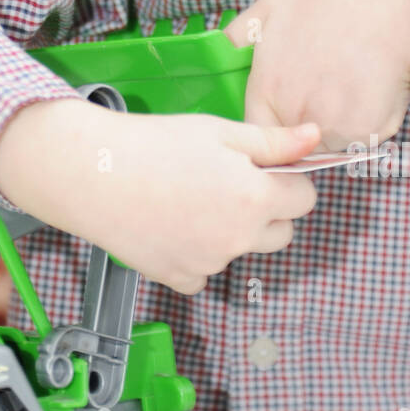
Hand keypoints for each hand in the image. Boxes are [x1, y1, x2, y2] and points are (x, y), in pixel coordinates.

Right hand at [0, 98, 321, 293]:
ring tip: (191, 198)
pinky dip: (196, 254)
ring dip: (231, 231)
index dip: (287, 179)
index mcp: (255, 198)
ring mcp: (210, 263)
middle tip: (227, 182)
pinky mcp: (180, 278)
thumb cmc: (154, 145)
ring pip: (241, 250)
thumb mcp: (220, 132)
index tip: (262, 167)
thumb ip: (273, 142)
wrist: (93, 173)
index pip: (304, 199)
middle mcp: (239, 238)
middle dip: (266, 209)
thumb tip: (316, 138)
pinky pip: (204, 271)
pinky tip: (172, 224)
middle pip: (282, 233)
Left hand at [223, 0, 409, 151]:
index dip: (274, 129)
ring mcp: (331, 128)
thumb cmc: (329, 2)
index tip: (289, 115)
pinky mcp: (366, 133)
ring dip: (341, 126)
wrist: (387, 3)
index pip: (259, 138)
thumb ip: (235, 37)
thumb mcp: (269, 9)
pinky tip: (371, 87)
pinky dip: (370, 122)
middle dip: (308, 126)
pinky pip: (364, 140)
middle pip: (297, 146)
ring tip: (350, 83)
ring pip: (332, 145)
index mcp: (267, 92)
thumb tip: (212, 53)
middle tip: (327, 88)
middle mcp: (294, 116)